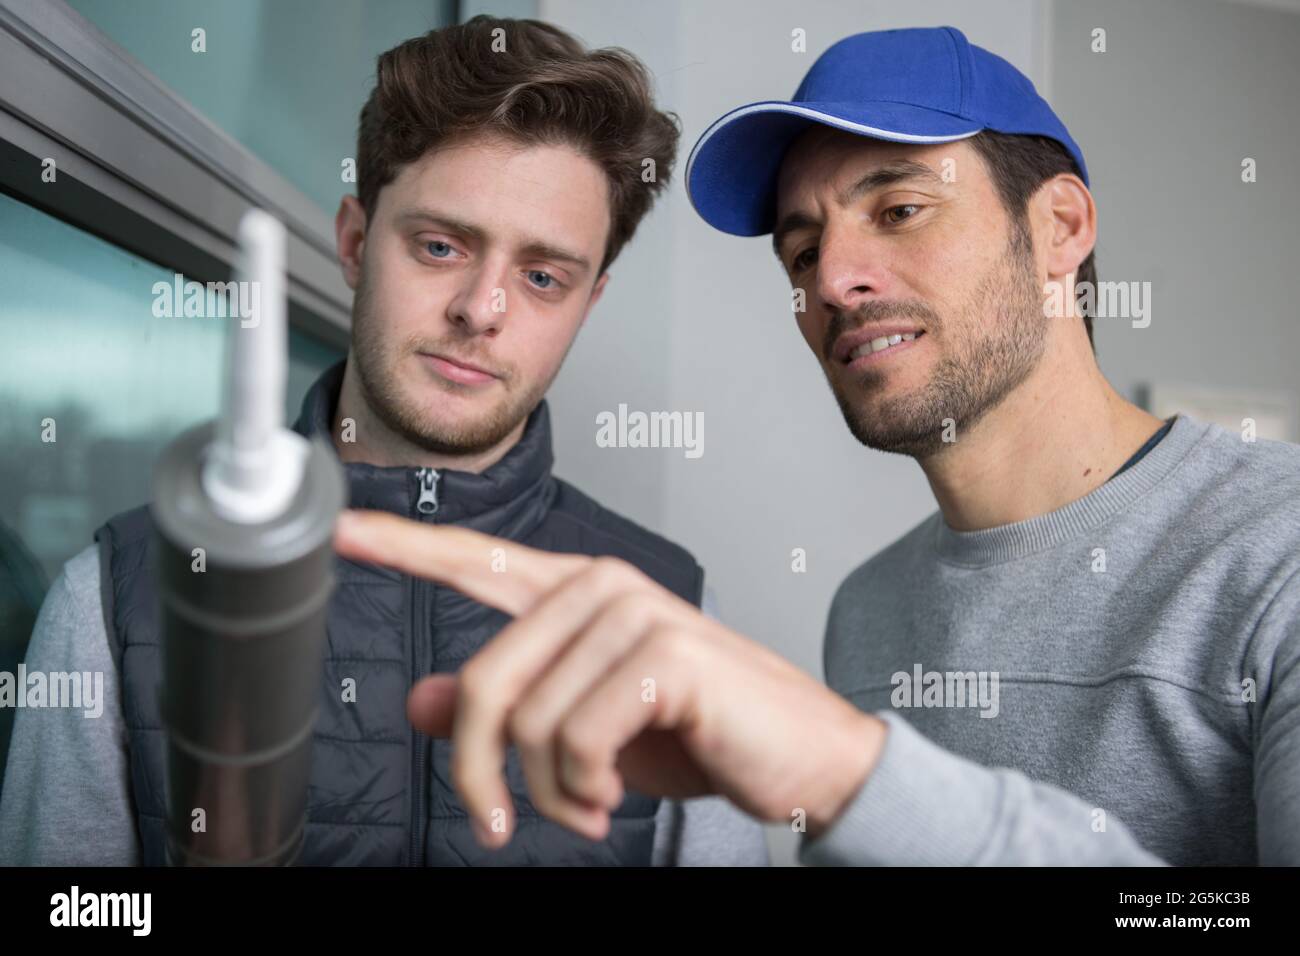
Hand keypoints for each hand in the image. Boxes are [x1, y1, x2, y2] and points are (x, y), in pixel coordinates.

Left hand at [332, 509, 886, 846]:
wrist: (799, 761)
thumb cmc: (697, 736)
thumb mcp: (582, 731)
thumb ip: (506, 707)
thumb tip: (420, 702)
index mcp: (577, 596)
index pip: (477, 563)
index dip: (404, 547)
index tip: (343, 531)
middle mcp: (600, 588)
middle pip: (480, 683)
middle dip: (480, 775)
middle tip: (506, 825)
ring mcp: (634, 613)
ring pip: (524, 722)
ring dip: (552, 794)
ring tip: (593, 805)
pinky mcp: (663, 654)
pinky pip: (574, 739)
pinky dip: (586, 792)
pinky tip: (617, 797)